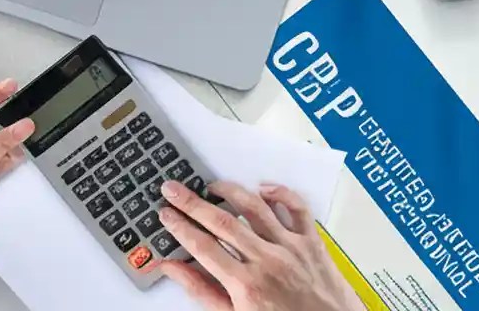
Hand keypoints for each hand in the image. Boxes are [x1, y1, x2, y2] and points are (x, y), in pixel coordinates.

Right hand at [157, 181, 365, 310]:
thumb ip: (203, 291)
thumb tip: (173, 269)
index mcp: (246, 285)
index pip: (202, 246)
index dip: (180, 227)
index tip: (166, 213)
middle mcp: (268, 261)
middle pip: (222, 221)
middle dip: (192, 202)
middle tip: (174, 189)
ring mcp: (291, 248)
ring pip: (255, 207)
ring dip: (230, 190)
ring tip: (212, 186)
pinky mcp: (312, 242)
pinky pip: (296, 207)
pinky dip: (279, 193)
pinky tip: (262, 189)